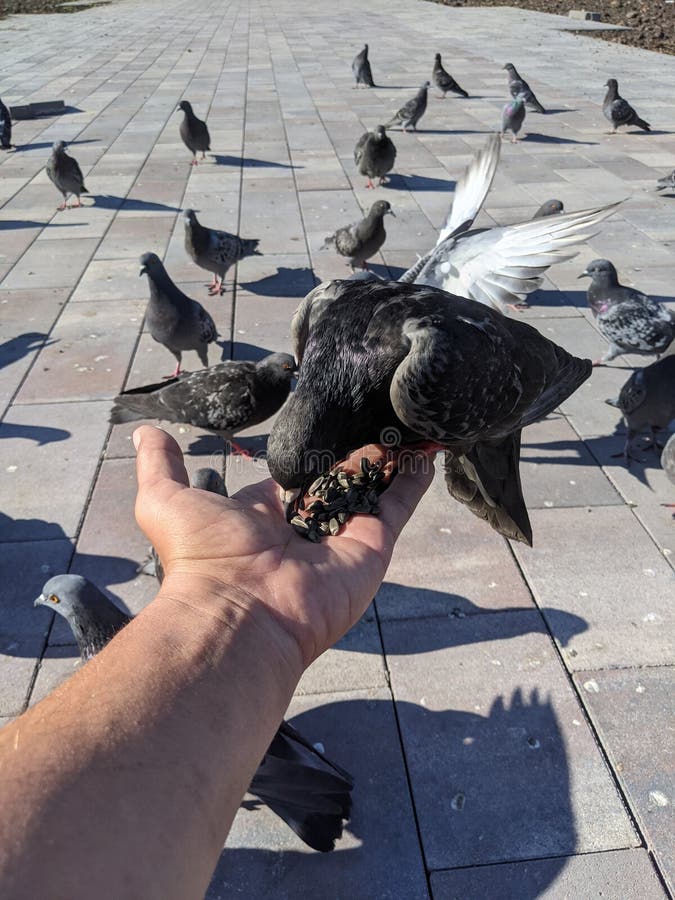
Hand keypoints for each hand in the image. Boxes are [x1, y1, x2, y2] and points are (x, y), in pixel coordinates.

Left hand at [133, 425, 433, 666]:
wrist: (238, 614)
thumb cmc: (201, 558)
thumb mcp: (165, 500)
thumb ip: (159, 465)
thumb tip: (145, 432)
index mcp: (263, 516)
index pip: (290, 478)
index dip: (305, 454)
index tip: (324, 422)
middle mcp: (305, 527)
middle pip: (336, 481)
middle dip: (354, 453)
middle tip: (373, 413)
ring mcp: (342, 536)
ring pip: (372, 489)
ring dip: (389, 459)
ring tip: (406, 422)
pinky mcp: (373, 547)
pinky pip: (398, 507)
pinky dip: (414, 482)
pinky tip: (426, 451)